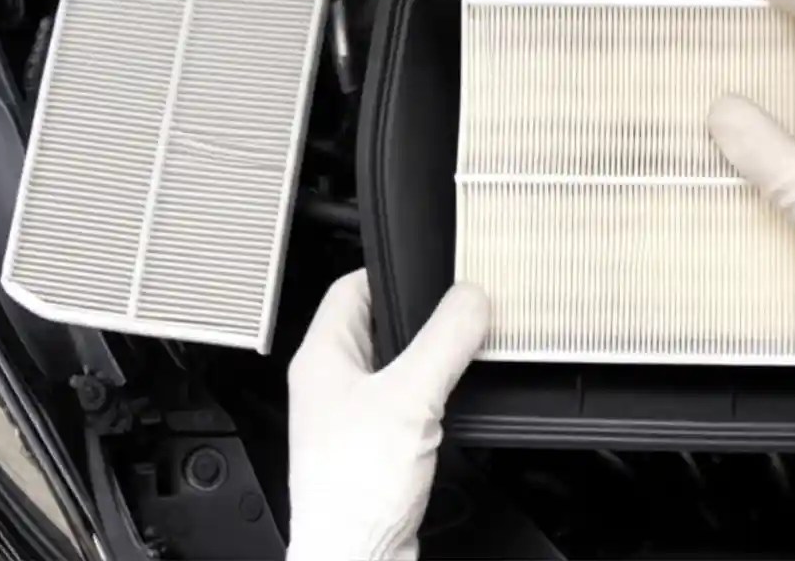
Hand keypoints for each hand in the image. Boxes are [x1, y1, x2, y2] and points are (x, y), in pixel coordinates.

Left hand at [287, 271, 488, 559]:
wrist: (355, 558)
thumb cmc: (353, 490)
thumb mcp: (409, 397)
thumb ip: (444, 341)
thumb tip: (472, 298)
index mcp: (322, 358)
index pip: (350, 287)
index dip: (390, 270)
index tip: (428, 263)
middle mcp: (332, 385)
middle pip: (380, 325)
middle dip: (422, 314)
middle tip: (461, 305)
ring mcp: (353, 417)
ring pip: (396, 365)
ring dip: (431, 356)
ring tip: (465, 348)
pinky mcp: (377, 447)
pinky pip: (408, 403)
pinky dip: (434, 394)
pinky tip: (456, 398)